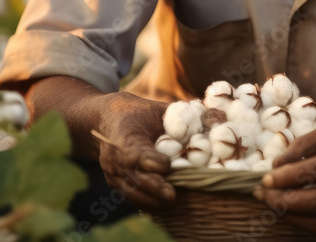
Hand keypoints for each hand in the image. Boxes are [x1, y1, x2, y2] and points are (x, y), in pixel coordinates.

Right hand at [96, 92, 174, 210]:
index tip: (167, 166)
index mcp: (124, 136)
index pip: (135, 152)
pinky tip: (162, 206)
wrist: (105, 120)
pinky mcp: (115, 183)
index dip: (150, 161)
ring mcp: (112, 173)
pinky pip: (130, 197)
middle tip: (171, 196)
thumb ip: (177, 117)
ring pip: (130, 192)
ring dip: (151, 200)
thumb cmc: (137, 112)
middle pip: (133, 177)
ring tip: (171, 204)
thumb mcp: (154, 109)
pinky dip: (146, 202)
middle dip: (153, 187)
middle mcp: (114, 157)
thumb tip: (209, 120)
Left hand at [256, 117, 315, 232]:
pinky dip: (306, 223)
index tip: (266, 179)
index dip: (286, 178)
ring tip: (272, 205)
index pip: (313, 172)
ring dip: (291, 216)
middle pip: (315, 201)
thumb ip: (304, 143)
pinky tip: (291, 213)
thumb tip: (278, 164)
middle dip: (283, 200)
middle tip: (263, 195)